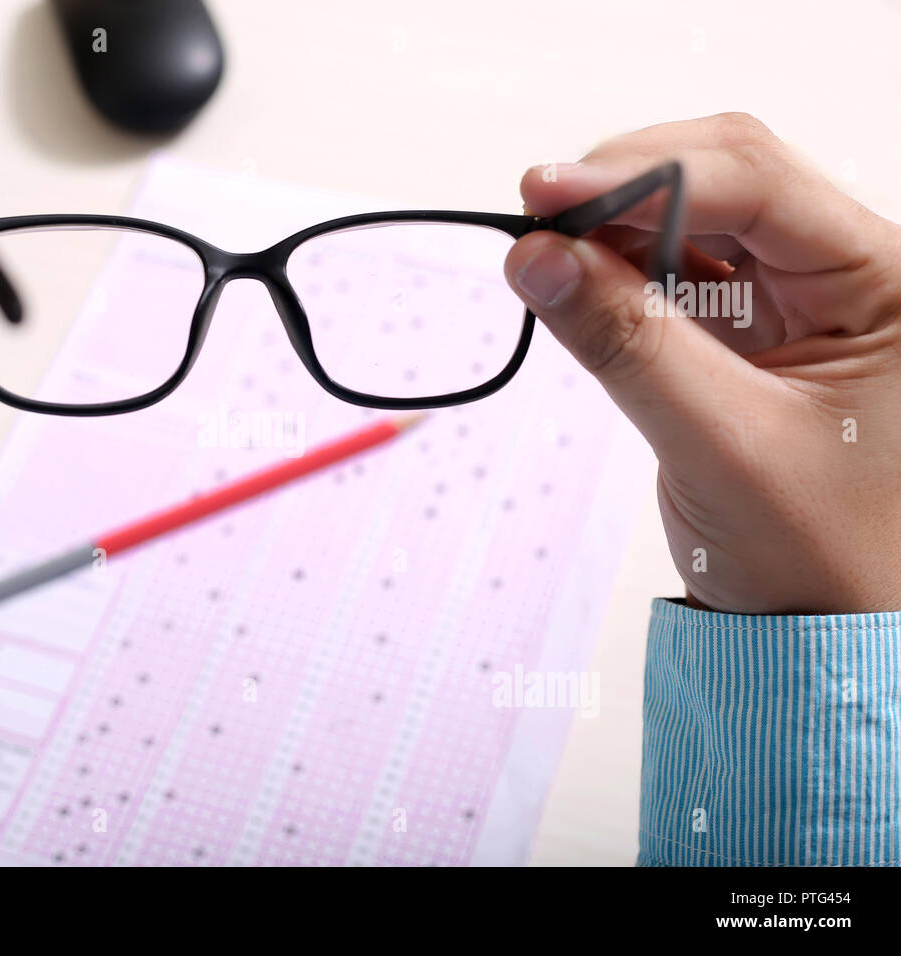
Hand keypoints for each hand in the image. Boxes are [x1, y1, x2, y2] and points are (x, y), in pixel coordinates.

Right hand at [504, 113, 900, 613]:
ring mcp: (805, 300)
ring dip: (616, 230)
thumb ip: (627, 343)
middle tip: (536, 217)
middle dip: (625, 190)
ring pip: (699, 220)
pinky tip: (580, 282)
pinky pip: (681, 275)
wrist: (824, 631)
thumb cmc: (819, 556)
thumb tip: (539, 258)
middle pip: (729, 178)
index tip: (547, 192)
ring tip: (547, 255)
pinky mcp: (757, 332)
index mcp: (890, 286)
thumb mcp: (719, 446)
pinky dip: (622, 273)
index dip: (644, 174)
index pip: (760, 183)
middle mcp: (853, 275)